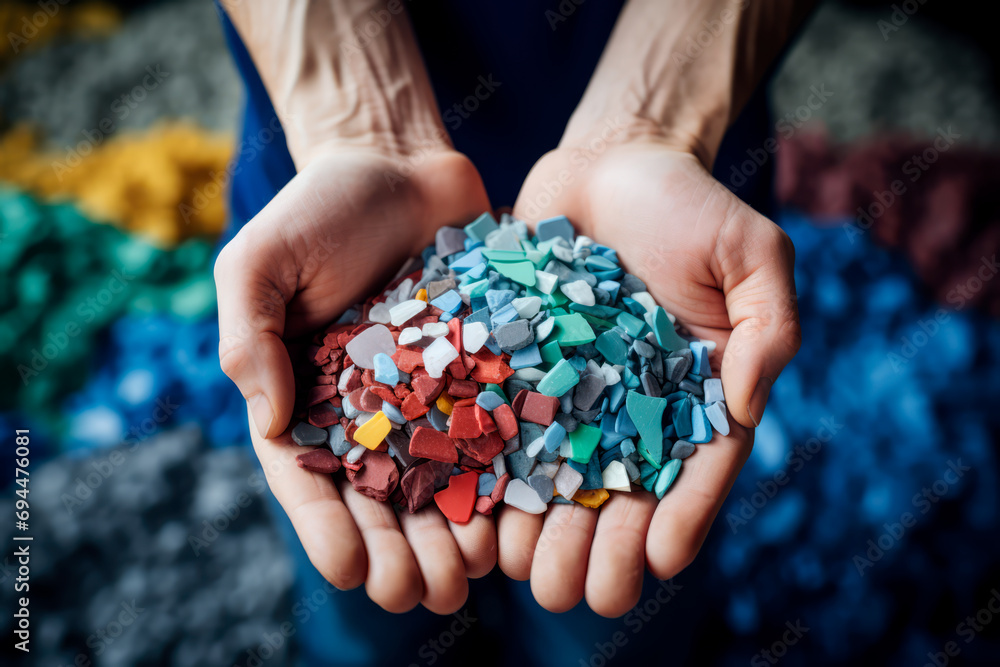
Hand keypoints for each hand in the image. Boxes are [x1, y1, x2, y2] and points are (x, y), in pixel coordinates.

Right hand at [215, 146, 496, 612]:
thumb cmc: (318, 208)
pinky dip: (496, 482)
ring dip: (448, 538)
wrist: (399, 164)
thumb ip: (249, 337)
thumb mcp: (259, 262)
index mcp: (306, 396)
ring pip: (436, 484)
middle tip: (418, 593)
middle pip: (377, 498)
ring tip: (466, 579)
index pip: (308, 478)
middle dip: (396, 552)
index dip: (325, 529)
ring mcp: (428, 396)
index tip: (351, 569)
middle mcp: (368, 410)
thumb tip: (272, 421)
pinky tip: (510, 522)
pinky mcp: (479, 372)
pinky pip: (488, 435)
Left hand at [499, 138, 800, 615]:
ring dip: (541, 533)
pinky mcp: (518, 370)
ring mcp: (571, 393)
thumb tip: (748, 404)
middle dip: (601, 550)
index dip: (683, 518)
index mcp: (695, 393)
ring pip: (557, 481)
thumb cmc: (689, 205)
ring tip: (524, 570)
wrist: (608, 162)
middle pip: (620, 495)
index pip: (696, 471)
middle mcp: (632, 407)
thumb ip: (769, 325)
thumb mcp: (752, 253)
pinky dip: (490, 476)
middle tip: (580, 593)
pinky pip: (504, 431)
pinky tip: (475, 516)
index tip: (662, 561)